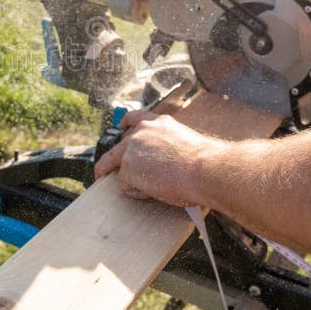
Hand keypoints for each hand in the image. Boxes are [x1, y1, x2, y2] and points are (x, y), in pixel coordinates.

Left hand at [94, 112, 220, 206]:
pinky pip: (125, 186)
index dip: (125, 123)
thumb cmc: (204, 163)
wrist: (206, 169)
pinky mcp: (127, 166)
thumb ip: (168, 145)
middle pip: (118, 146)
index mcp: (159, 123)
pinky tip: (155, 191)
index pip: (136, 118)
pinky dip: (138, 193)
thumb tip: (163, 160)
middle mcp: (142, 130)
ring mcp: (132, 147)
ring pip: (118, 167)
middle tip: (104, 172)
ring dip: (132, 180)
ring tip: (152, 189)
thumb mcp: (184, 142)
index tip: (120, 126)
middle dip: (111, 161)